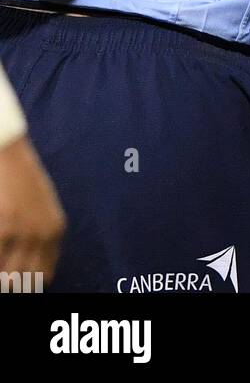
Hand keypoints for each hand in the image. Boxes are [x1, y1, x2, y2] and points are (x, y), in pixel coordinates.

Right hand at [0, 134, 65, 281]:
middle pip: (26, 281)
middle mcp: (43, 234)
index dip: (27, 282)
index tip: (15, 279)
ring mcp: (23, 232)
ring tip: (2, 255)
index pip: (45, 275)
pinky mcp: (4, 228)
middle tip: (5, 273)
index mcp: (55, 230)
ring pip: (8, 276)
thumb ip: (41, 235)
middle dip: (11, 281)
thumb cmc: (22, 180)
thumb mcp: (42, 208)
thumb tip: (30, 271)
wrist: (10, 154)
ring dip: (2, 272)